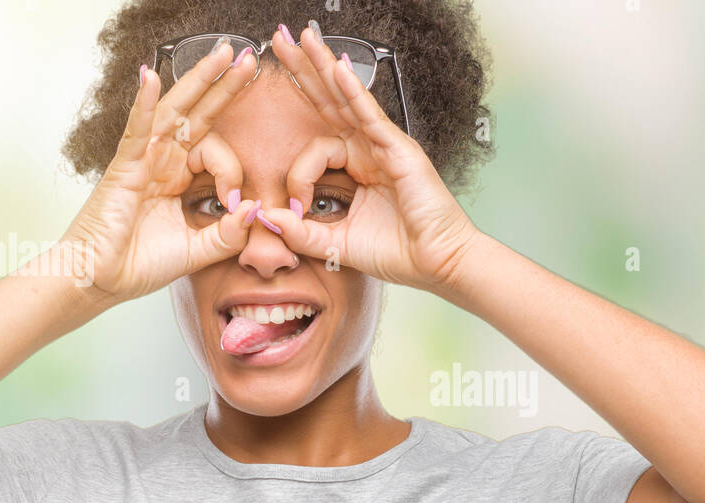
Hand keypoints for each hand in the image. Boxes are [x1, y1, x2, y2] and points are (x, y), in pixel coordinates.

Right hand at [60, 41, 262, 307]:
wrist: (100, 280)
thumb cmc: (138, 264)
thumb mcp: (197, 251)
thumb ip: (228, 234)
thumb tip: (255, 210)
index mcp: (178, 178)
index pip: (216, 153)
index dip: (232, 172)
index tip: (235, 203)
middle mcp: (162, 162)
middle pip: (199, 115)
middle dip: (225, 87)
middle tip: (249, 59)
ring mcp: (143, 160)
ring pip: (174, 112)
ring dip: (198, 81)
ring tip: (221, 54)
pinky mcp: (124, 168)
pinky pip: (136, 130)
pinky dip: (144, 104)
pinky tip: (152, 78)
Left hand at [259, 26, 483, 295]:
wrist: (437, 263)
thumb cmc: (399, 253)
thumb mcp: (338, 244)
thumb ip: (302, 233)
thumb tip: (267, 217)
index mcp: (357, 169)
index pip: (315, 149)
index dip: (297, 174)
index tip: (297, 207)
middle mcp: (369, 151)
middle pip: (329, 103)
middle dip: (303, 72)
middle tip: (279, 40)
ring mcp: (384, 146)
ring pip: (347, 99)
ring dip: (323, 67)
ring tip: (303, 38)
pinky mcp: (398, 150)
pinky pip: (370, 115)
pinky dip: (354, 91)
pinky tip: (338, 68)